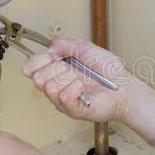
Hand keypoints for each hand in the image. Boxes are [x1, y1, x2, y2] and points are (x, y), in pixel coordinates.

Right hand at [22, 38, 137, 123]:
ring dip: (67, 77)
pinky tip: (84, 88)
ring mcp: (63, 101)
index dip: (39, 60)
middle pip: (37, 78)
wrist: (125, 86)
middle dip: (56, 68)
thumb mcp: (85, 48)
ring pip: (49, 87)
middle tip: (72, 69)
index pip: (29, 68)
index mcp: (55, 73)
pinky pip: (64, 97)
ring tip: (80, 79)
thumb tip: (50, 47)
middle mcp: (56, 88)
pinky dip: (75, 88)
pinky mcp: (74, 110)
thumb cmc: (108, 71)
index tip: (54, 56)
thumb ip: (65, 44)